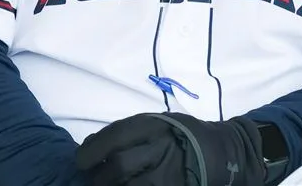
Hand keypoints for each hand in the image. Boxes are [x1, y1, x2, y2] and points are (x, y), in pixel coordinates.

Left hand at [75, 113, 265, 185]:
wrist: (221, 152)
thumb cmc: (179, 134)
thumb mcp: (154, 122)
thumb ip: (125, 132)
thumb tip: (91, 146)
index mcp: (152, 126)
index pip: (114, 137)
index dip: (91, 151)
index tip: (81, 160)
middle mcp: (161, 150)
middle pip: (119, 166)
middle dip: (98, 176)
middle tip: (92, 179)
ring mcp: (169, 175)